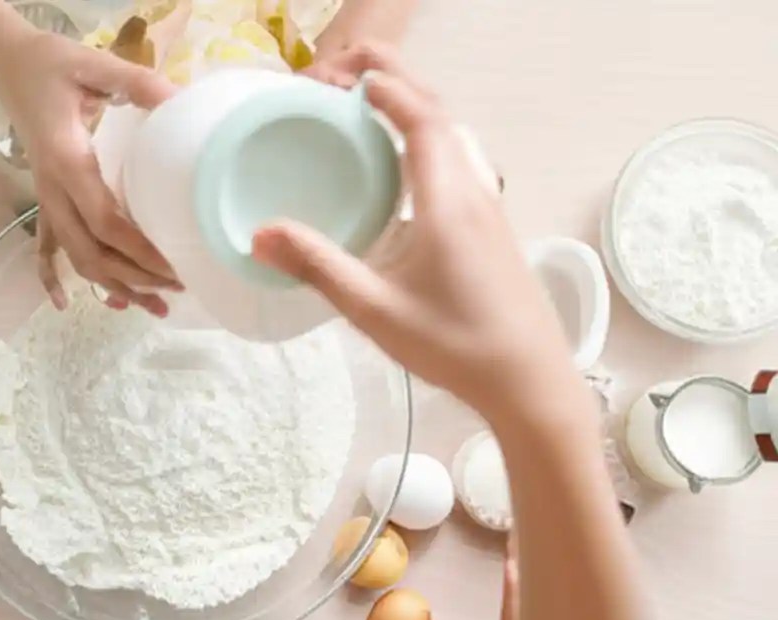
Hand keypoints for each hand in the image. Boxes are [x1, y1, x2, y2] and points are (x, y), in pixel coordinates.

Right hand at [0, 30, 181, 315]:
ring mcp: (46, 198)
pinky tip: (63, 304)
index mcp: (67, 161)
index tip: (174, 267)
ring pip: (75, 256)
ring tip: (153, 307)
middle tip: (177, 289)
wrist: (11, 64)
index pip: (104, 221)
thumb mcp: (94, 64)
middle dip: (134, 278)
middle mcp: (53, 189)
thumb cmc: (52, 64)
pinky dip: (51, 278)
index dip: (138, 251)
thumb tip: (180, 99)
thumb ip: (135, 81)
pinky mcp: (44, 198)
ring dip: (112, 287)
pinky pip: (43, 247)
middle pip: (91, 252)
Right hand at [253, 46, 577, 423]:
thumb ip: (317, 266)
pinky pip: (461, 158)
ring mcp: (490, 208)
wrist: (530, 381)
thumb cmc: (455, 348)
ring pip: (455, 134)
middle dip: (395, 77)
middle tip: (345, 68)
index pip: (419, 117)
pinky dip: (429, 136)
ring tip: (370, 106)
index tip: (340, 75)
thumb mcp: (374, 310)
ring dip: (415, 106)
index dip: (383, 85)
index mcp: (447, 201)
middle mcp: (474, 192)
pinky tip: (405, 165)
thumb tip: (259, 234)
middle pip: (439, 111)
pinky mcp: (494, 227)